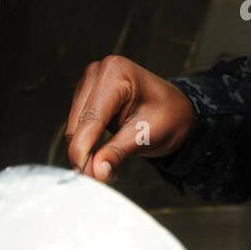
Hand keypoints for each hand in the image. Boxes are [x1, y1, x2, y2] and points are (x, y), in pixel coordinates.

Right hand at [65, 55, 196, 182]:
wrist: (176, 110)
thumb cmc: (170, 114)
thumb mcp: (147, 135)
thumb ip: (118, 152)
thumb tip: (96, 171)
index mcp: (116, 72)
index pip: (91, 116)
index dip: (83, 148)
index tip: (83, 173)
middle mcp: (98, 72)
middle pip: (78, 123)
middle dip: (85, 154)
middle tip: (101, 177)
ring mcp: (89, 83)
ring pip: (74, 127)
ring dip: (86, 152)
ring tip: (109, 166)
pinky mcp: (85, 97)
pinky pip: (77, 126)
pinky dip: (87, 145)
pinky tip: (104, 155)